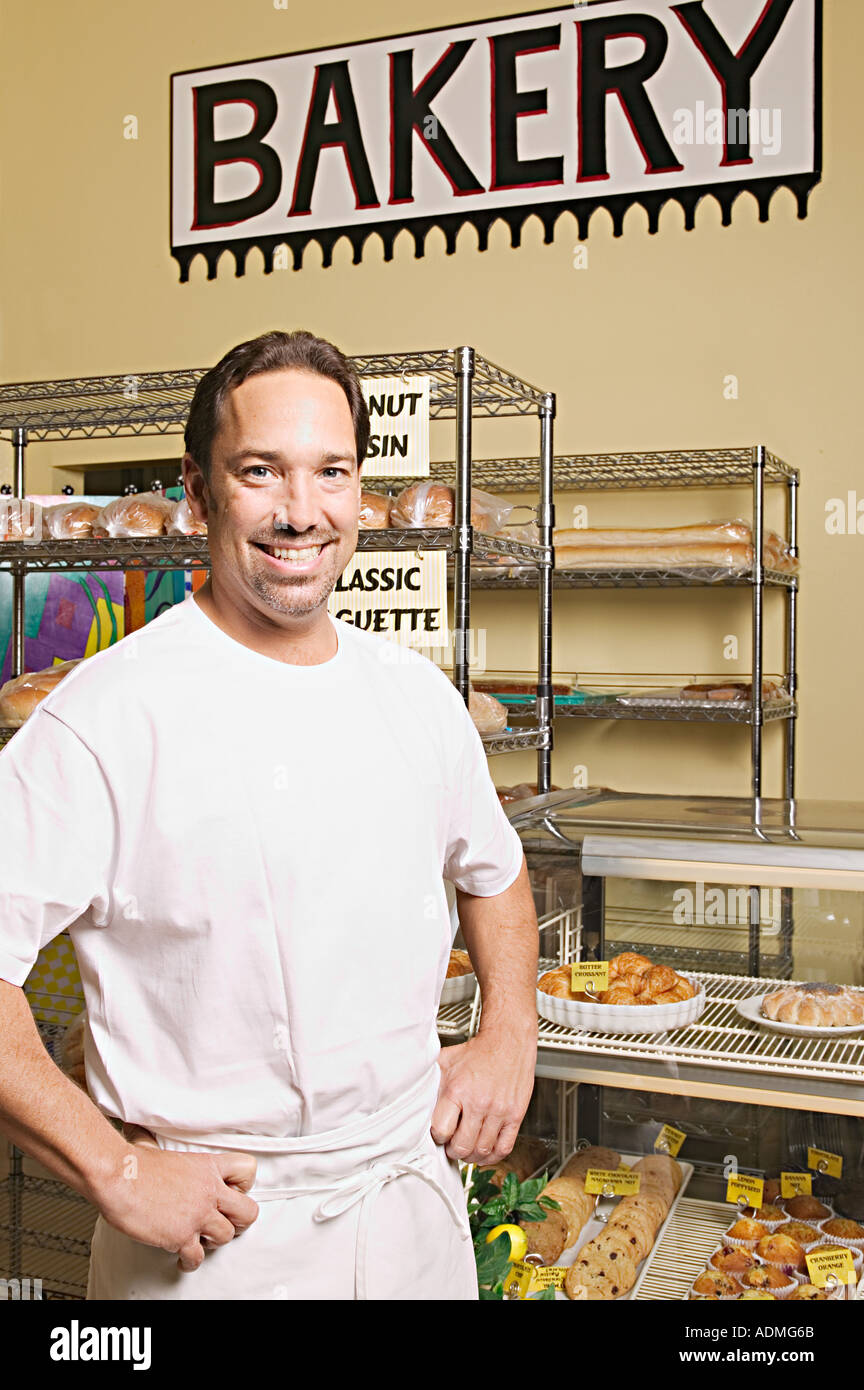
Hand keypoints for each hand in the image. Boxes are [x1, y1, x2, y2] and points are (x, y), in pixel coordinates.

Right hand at [98, 1125, 259, 1272]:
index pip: (247, 1170)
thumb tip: (145, 1139)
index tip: (233, 1193)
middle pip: (248, 1211)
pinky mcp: (181, 1236)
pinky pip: (197, 1257)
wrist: (118, 1176)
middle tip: (229, 1223)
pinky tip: (183, 1257)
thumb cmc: (133, 1163)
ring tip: (202, 1240)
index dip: (244, 1184)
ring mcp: (197, 1215)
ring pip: (226, 1237)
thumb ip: (166, 1151)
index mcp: (207, 1166)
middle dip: (240, 1221)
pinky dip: (190, 1261)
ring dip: (214, 1242)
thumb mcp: (162, 1148)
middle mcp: (208, 1191)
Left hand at [431, 1024, 536, 1165]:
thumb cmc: (478, 1052)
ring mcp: (499, 1111)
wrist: (508, 1041)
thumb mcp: (446, 1061)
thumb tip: (413, 1097)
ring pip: (482, 1150)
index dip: (438, 1137)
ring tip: (467, 1148)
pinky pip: (504, 1148)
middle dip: (453, 1151)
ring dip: (471, 1156)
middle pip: (462, 1146)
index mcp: (458, 1090)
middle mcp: (479, 1102)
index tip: (439, 1134)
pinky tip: (485, 1150)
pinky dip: (493, 1156)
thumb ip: (431, 1082)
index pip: (441, 1131)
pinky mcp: (515, 1115)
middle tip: (452, 1146)